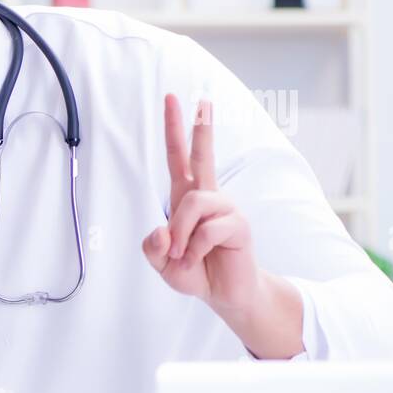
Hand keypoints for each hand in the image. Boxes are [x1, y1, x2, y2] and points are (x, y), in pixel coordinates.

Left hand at [141, 94, 260, 312]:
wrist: (225, 294)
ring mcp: (225, 209)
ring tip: (183, 254)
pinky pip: (208, 229)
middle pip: (203, 156)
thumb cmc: (195, 272)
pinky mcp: (238, 225)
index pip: (178, 159)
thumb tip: (162, 231)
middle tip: (201, 98)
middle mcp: (208, 198)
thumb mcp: (162, 263)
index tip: (173, 100)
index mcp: (186, 199)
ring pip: (194, 203)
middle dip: (200, 128)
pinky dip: (196, 248)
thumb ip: (153, 247)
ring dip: (182, 232)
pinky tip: (200, 258)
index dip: (175, 131)